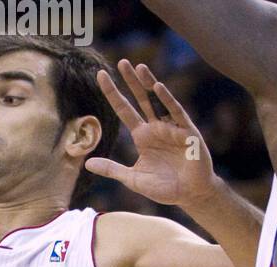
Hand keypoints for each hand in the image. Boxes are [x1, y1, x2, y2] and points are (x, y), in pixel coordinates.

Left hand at [86, 60, 216, 207]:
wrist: (189, 194)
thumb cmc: (163, 187)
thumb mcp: (132, 178)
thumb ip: (111, 169)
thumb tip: (87, 163)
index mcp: (142, 136)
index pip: (124, 110)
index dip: (113, 94)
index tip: (100, 77)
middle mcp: (155, 127)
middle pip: (140, 99)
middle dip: (131, 81)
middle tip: (121, 62)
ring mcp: (171, 127)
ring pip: (158, 100)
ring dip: (149, 84)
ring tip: (139, 68)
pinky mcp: (186, 131)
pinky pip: (175, 112)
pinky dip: (167, 100)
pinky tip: (157, 88)